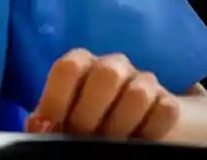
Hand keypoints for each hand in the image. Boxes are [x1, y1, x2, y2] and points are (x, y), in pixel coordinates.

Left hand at [27, 48, 180, 140]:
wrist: (132, 122)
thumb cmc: (85, 116)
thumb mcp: (61, 115)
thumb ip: (47, 119)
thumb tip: (38, 128)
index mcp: (80, 63)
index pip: (68, 68)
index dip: (56, 100)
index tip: (50, 128)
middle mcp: (112, 65)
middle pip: (106, 74)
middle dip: (89, 113)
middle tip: (81, 138)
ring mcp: (143, 80)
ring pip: (138, 94)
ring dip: (120, 125)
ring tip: (110, 144)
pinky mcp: (168, 100)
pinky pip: (165, 111)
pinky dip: (150, 132)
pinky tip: (137, 142)